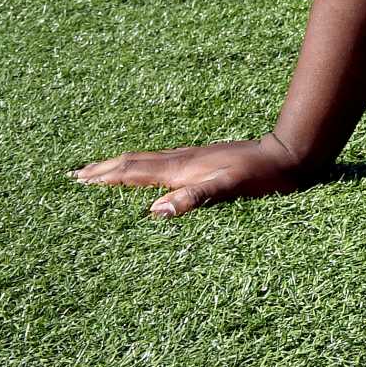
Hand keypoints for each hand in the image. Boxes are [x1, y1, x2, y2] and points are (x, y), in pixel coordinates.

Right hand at [73, 134, 318, 217]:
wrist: (289, 155)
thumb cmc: (262, 176)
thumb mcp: (230, 189)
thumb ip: (194, 198)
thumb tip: (154, 211)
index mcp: (182, 169)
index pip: (133, 172)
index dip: (105, 176)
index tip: (77, 179)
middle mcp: (183, 160)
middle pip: (134, 162)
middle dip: (104, 169)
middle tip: (76, 174)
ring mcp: (193, 158)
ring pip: (147, 160)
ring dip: (120, 166)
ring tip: (100, 171)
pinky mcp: (204, 159)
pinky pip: (162, 163)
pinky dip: (142, 168)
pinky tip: (147, 172)